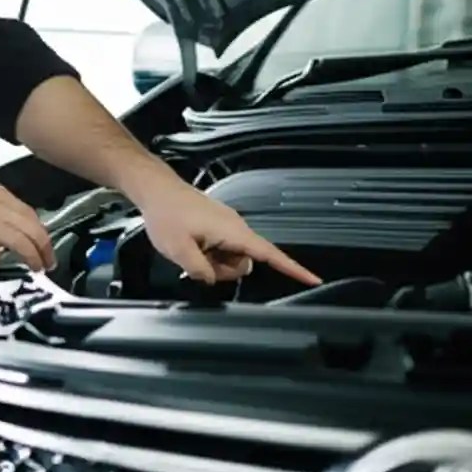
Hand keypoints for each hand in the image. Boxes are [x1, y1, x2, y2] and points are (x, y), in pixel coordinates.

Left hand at [134, 179, 321, 286]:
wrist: (157, 191)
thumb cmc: (167, 214)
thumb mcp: (178, 250)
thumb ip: (200, 271)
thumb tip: (211, 279)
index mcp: (233, 232)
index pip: (270, 254)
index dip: (293, 269)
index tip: (313, 279)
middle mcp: (236, 228)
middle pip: (245, 263)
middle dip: (223, 270)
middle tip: (196, 259)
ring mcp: (228, 226)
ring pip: (232, 258)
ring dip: (213, 262)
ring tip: (191, 249)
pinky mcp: (219, 226)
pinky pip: (223, 248)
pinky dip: (210, 253)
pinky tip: (192, 245)